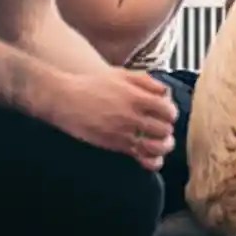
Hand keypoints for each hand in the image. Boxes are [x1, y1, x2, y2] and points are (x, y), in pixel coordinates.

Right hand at [38, 68, 177, 170]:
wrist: (65, 98)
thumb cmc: (94, 85)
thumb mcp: (123, 74)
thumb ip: (147, 82)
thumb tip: (166, 93)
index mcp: (136, 97)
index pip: (168, 110)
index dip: (171, 113)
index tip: (167, 114)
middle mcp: (132, 116)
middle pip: (164, 129)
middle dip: (167, 129)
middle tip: (161, 128)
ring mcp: (123, 132)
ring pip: (156, 146)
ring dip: (162, 146)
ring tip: (159, 142)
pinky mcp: (113, 144)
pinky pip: (139, 156)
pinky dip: (150, 160)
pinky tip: (151, 158)